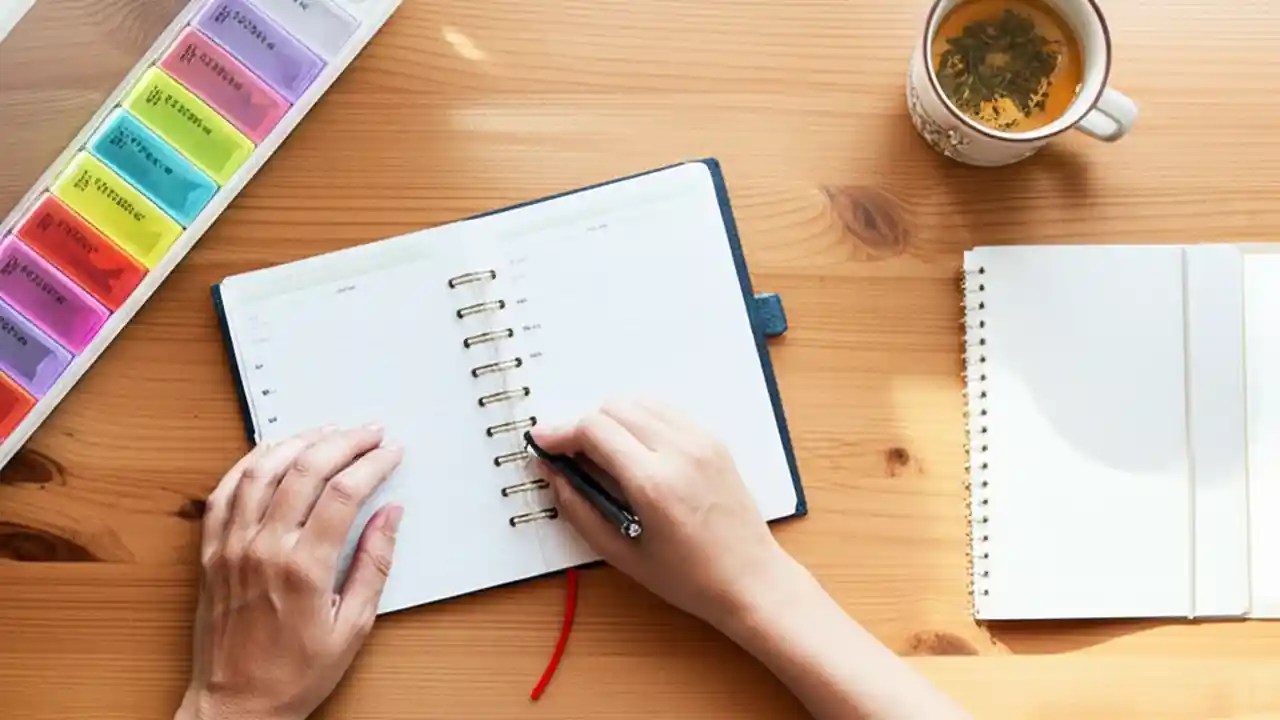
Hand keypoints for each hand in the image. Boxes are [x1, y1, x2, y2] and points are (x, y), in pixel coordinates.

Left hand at [177, 426, 404, 719]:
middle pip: (305, 469)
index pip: (344, 492)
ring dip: (298, 442)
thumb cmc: (294, 674)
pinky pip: (225, 492)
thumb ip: (374, 564)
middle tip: (368, 432)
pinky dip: (249, 463)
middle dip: (343, 441)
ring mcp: (232, 546)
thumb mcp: (353, 626)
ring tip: (326, 431)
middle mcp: (264, 549)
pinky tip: (272, 452)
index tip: (390, 452)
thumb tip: (390, 516)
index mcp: (304, 568)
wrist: (236, 705)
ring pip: (262, 470)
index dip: (373, 463)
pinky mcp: (212, 552)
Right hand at [531, 399, 788, 625]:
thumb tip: (552, 473)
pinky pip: (666, 411)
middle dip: (583, 426)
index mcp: (654, 483)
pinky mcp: (714, 440)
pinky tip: (636, 451)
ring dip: (612, 420)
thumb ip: (579, 509)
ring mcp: (701, 440)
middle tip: (570, 456)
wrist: (751, 578)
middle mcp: (680, 451)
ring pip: (639, 401)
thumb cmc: (689, 578)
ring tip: (603, 455)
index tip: (543, 444)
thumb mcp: (622, 554)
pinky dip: (641, 420)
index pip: (594, 430)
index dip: (560, 433)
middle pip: (613, 407)